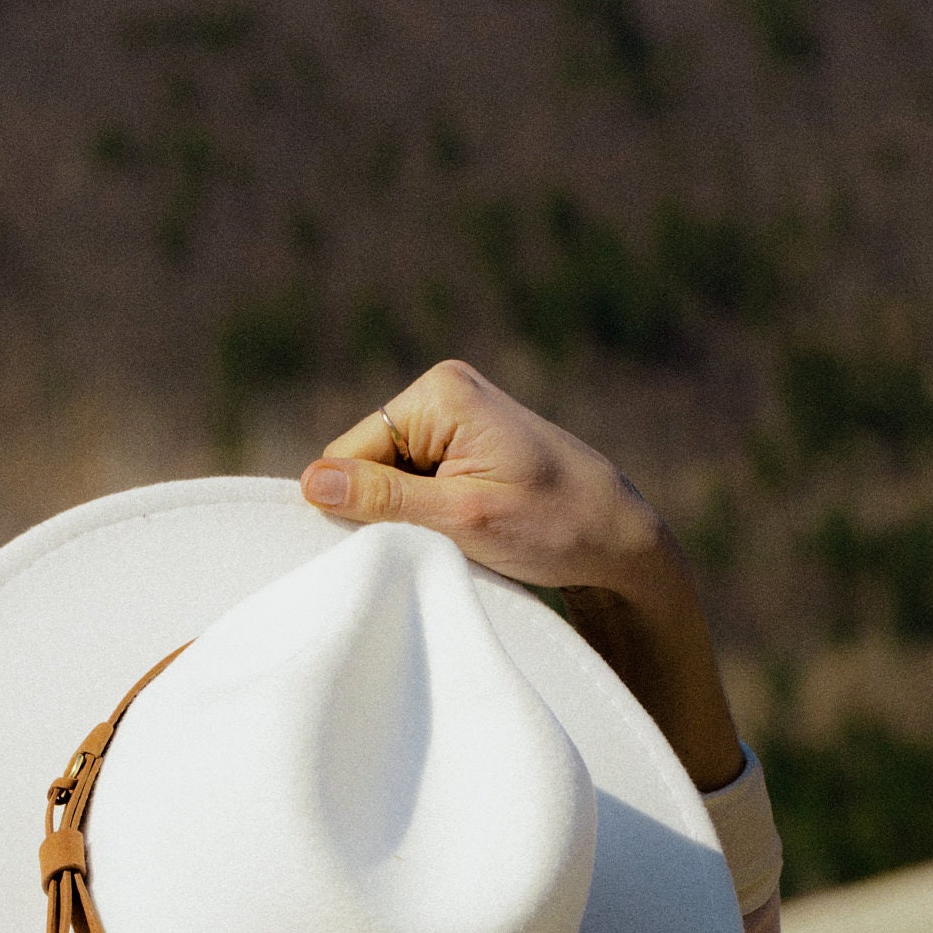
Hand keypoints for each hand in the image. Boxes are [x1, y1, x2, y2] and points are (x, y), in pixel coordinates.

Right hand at [300, 361, 743, 793]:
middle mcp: (443, 391)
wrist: (622, 539)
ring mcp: (455, 415)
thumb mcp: (463, 521)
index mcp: (440, 393)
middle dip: (390, 510)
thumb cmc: (555, 528)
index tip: (411, 540)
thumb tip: (310, 484)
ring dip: (413, 516)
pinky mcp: (464, 442)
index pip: (349, 455)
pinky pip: (415, 482)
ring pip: (389, 479)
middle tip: (443, 541)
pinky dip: (431, 514)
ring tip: (464, 536)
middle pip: (367, 463)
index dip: (363, 508)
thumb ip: (385, 501)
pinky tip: (468, 529)